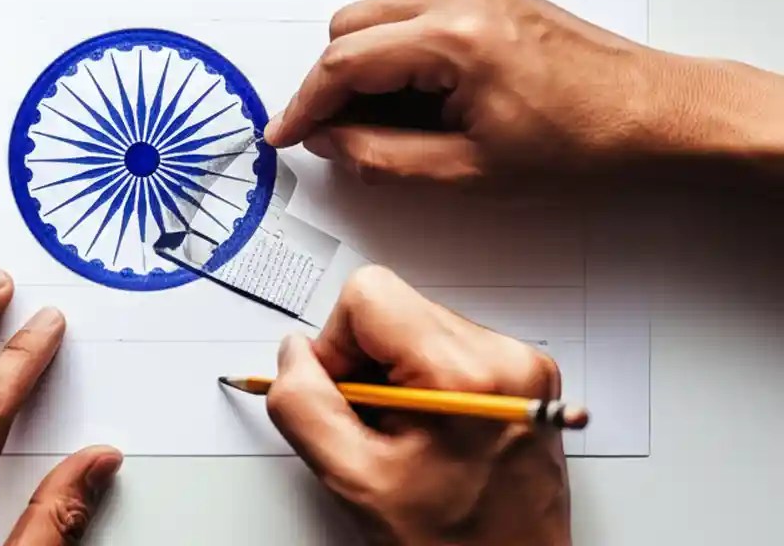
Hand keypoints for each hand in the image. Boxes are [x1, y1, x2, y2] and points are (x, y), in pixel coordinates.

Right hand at [265, 0, 783, 184]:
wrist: (655, 115)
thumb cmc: (583, 144)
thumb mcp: (468, 171)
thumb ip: (380, 157)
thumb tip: (330, 142)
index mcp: (454, 38)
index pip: (345, 62)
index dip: (304, 103)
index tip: (284, 133)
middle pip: (351, 28)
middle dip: (332, 84)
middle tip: (335, 137)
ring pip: (378, 18)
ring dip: (365, 69)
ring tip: (386, 127)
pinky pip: (412, 16)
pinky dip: (398, 56)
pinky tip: (417, 103)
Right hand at [267, 266, 568, 545]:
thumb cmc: (453, 544)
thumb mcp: (354, 479)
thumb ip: (304, 405)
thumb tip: (293, 355)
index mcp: (465, 374)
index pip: (370, 296)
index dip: (335, 343)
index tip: (342, 394)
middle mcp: (505, 357)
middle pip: (394, 310)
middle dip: (365, 364)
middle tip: (371, 425)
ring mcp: (521, 364)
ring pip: (417, 327)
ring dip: (393, 376)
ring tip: (404, 435)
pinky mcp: (525, 375)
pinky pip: (448, 348)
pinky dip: (422, 383)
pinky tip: (428, 431)